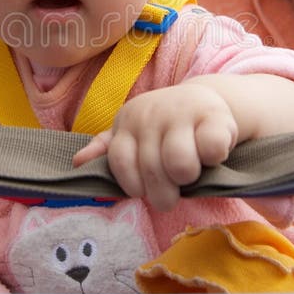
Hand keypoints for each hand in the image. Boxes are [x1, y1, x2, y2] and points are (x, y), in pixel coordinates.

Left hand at [72, 82, 237, 210]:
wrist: (204, 99)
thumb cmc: (163, 127)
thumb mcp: (131, 134)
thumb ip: (107, 150)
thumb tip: (77, 162)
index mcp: (128, 123)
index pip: (120, 161)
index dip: (133, 185)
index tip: (143, 189)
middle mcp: (152, 115)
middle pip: (152, 170)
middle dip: (163, 193)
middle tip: (172, 190)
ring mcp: (183, 113)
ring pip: (180, 164)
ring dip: (187, 178)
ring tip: (191, 174)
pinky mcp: (215, 116)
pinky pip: (211, 150)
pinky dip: (213, 160)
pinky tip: (211, 156)